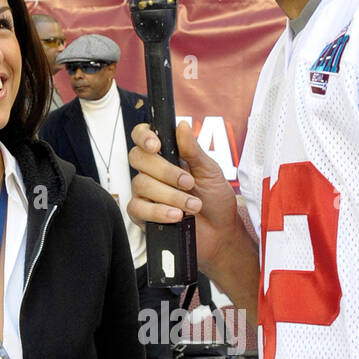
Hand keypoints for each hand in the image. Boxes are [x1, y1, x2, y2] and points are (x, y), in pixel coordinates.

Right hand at [127, 120, 238, 271]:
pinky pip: (138, 208)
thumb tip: (181, 125)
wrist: (220, 232)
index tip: (157, 145)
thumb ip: (193, 150)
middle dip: (165, 171)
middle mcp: (152, 172)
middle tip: (189, 183)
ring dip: (170, 195)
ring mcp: (145, 193)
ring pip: (141, 184)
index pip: (143, 137)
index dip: (144, 136)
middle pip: (138, 158)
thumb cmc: (216, 200)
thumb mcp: (210, 171)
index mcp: (167, 156)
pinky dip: (158, 211)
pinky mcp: (142, 215)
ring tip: (193, 205)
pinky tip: (176, 216)